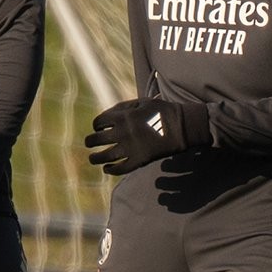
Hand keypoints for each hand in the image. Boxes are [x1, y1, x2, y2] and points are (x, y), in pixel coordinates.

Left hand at [85, 98, 208, 174]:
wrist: (181, 126)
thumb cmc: (162, 111)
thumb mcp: (142, 102)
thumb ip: (123, 107)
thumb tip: (108, 114)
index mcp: (122, 116)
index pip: (99, 122)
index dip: (96, 125)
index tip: (98, 128)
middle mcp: (122, 132)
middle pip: (96, 140)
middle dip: (90, 142)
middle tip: (89, 144)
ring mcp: (130, 148)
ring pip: (104, 156)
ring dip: (95, 158)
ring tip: (93, 159)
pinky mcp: (139, 160)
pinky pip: (119, 169)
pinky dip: (111, 170)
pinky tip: (108, 169)